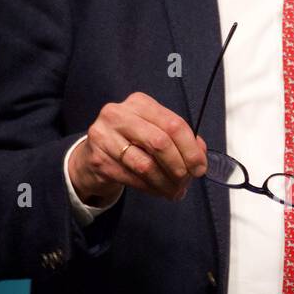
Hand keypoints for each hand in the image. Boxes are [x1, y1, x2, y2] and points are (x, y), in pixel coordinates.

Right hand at [69, 92, 207, 205]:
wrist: (93, 156)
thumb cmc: (130, 142)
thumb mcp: (155, 131)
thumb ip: (179, 139)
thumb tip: (201, 155)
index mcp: (140, 103)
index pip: (173, 124)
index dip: (191, 149)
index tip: (200, 168)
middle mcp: (119, 114)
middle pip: (160, 143)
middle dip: (179, 167)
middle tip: (186, 181)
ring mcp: (104, 136)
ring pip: (146, 165)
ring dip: (165, 183)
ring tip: (174, 191)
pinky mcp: (99, 159)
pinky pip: (133, 178)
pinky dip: (151, 189)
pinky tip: (158, 191)